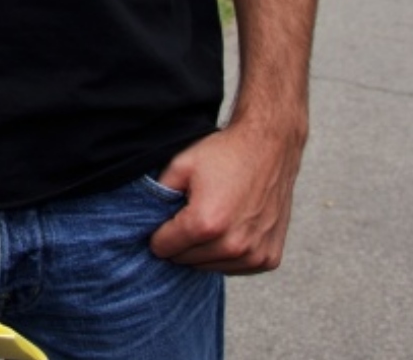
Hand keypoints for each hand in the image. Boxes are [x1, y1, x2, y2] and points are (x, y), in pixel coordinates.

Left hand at [147, 120, 307, 273]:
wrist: (270, 146)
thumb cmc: (225, 154)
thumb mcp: (180, 165)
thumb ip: (156, 194)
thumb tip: (142, 220)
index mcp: (205, 224)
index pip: (163, 248)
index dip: (160, 231)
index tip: (170, 216)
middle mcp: (232, 246)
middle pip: (185, 261)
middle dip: (182, 241)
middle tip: (194, 212)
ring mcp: (254, 255)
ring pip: (210, 267)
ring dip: (205, 250)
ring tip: (214, 218)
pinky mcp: (269, 258)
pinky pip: (235, 267)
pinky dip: (229, 254)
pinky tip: (232, 227)